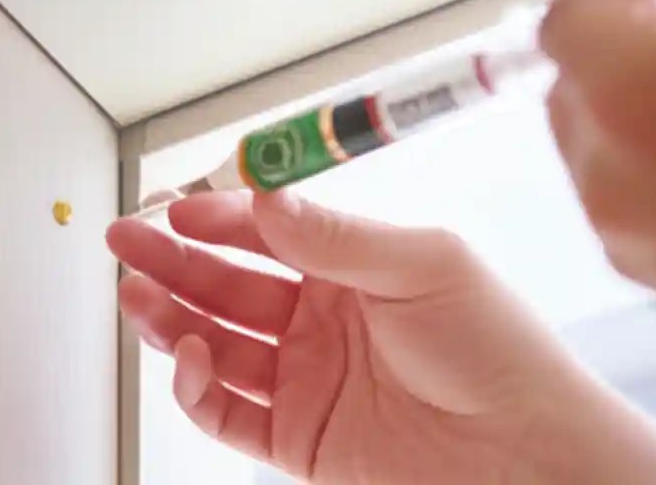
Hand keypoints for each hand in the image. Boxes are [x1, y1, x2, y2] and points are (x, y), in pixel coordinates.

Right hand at [109, 191, 655, 483]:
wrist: (528, 458)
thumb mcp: (423, 267)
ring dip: (172, 317)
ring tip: (138, 295)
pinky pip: (227, 412)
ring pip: (216, 344)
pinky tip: (187, 356)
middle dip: (172, 259)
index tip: (177, 206)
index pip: (266, 234)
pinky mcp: (297, 439)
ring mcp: (306, 380)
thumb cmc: (499, 353)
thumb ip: (335, 235)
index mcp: (352, 271)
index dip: (217, 218)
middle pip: (227, 284)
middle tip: (127, 239)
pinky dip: (196, 387)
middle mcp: (321, 321)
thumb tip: (266, 198)